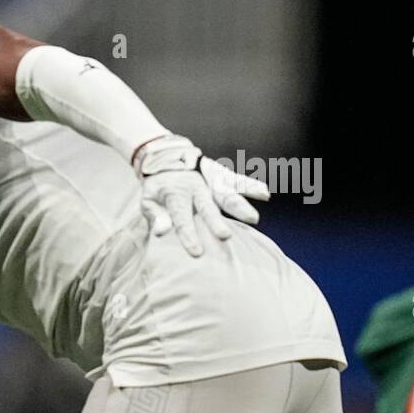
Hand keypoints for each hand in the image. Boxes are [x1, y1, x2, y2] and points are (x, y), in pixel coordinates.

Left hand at [133, 134, 270, 256]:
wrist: (168, 158)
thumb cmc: (159, 188)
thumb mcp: (148, 200)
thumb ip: (155, 216)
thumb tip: (160, 232)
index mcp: (176, 196)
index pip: (182, 219)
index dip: (189, 236)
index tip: (197, 253)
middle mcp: (196, 188)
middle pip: (207, 207)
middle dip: (216, 222)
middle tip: (225, 236)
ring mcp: (210, 182)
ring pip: (226, 193)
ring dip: (239, 205)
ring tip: (252, 219)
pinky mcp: (222, 176)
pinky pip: (238, 180)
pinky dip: (251, 185)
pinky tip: (265, 194)